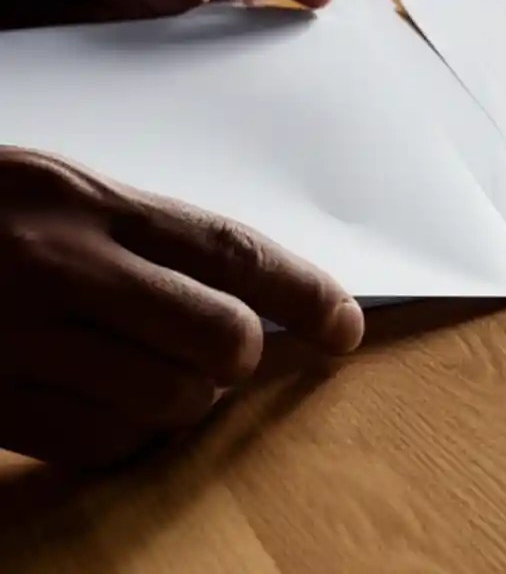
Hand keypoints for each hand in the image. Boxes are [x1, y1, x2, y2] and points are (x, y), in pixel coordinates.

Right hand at [0, 147, 364, 467]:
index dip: (308, 293)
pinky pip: (100, 444)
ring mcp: (17, 339)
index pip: (234, 251)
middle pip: (221, 337)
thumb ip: (134, 233)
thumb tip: (242, 293)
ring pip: (169, 401)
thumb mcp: (44, 188)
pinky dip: (123, 439)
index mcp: (84, 199)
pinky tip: (99, 407)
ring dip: (182, 403)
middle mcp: (60, 265)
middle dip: (239, 358)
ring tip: (146, 375)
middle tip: (221, 354)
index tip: (345, 325)